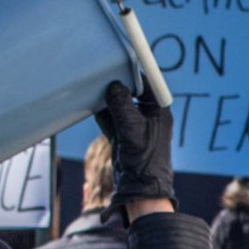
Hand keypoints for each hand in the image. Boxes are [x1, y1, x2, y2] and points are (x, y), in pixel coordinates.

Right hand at [94, 79, 175, 209]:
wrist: (140, 186)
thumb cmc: (145, 158)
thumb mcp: (132, 128)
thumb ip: (122, 105)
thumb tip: (113, 86)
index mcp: (158, 111)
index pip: (146, 84)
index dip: (132, 73)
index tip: (118, 61)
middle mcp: (147, 116)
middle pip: (129, 92)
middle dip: (115, 85)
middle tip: (100, 74)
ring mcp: (134, 125)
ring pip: (117, 105)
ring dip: (105, 99)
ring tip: (92, 87)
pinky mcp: (122, 135)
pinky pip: (109, 118)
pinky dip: (101, 112)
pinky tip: (89, 104)